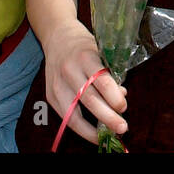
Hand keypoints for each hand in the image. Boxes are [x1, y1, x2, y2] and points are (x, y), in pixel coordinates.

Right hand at [43, 20, 127, 144]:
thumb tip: (121, 97)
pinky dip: (80, 127)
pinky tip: (93, 133)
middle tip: (123, 128)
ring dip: (92, 129)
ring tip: (107, 136)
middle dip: (107, 117)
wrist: (57, 37)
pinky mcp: (50, 96)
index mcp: (85, 57)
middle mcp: (69, 71)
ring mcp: (56, 85)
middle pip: (89, 100)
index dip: (113, 97)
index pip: (101, 80)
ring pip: (73, 113)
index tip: (124, 107)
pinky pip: (65, 117)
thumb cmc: (85, 45)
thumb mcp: (102, 51)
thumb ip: (110, 74)